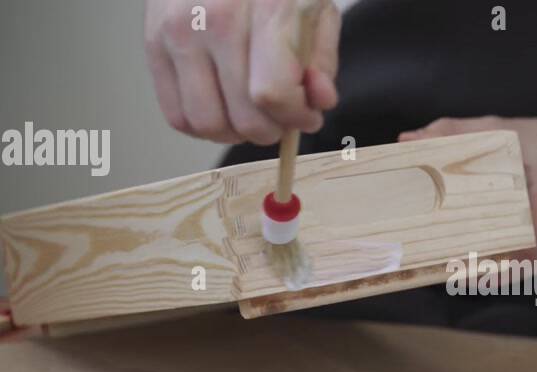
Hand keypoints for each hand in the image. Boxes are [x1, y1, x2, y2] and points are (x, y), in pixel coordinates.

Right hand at [144, 0, 340, 144]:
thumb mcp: (314, 9)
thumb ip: (322, 60)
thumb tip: (320, 101)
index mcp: (264, 8)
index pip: (273, 93)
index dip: (296, 116)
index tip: (307, 114)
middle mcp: (214, 20)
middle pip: (243, 117)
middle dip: (272, 130)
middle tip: (280, 117)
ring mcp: (177, 33)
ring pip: (207, 124)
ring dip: (236, 133)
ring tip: (250, 114)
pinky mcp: (152, 43)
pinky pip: (176, 114)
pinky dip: (203, 125)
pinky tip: (222, 108)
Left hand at [400, 116, 536, 269]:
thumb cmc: (536, 144)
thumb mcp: (497, 129)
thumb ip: (453, 133)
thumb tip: (407, 141)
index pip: (523, 243)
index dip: (487, 257)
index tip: (453, 263)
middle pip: (515, 266)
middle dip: (476, 270)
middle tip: (438, 269)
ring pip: (518, 274)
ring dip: (484, 274)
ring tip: (448, 269)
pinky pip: (524, 271)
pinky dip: (499, 269)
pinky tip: (474, 261)